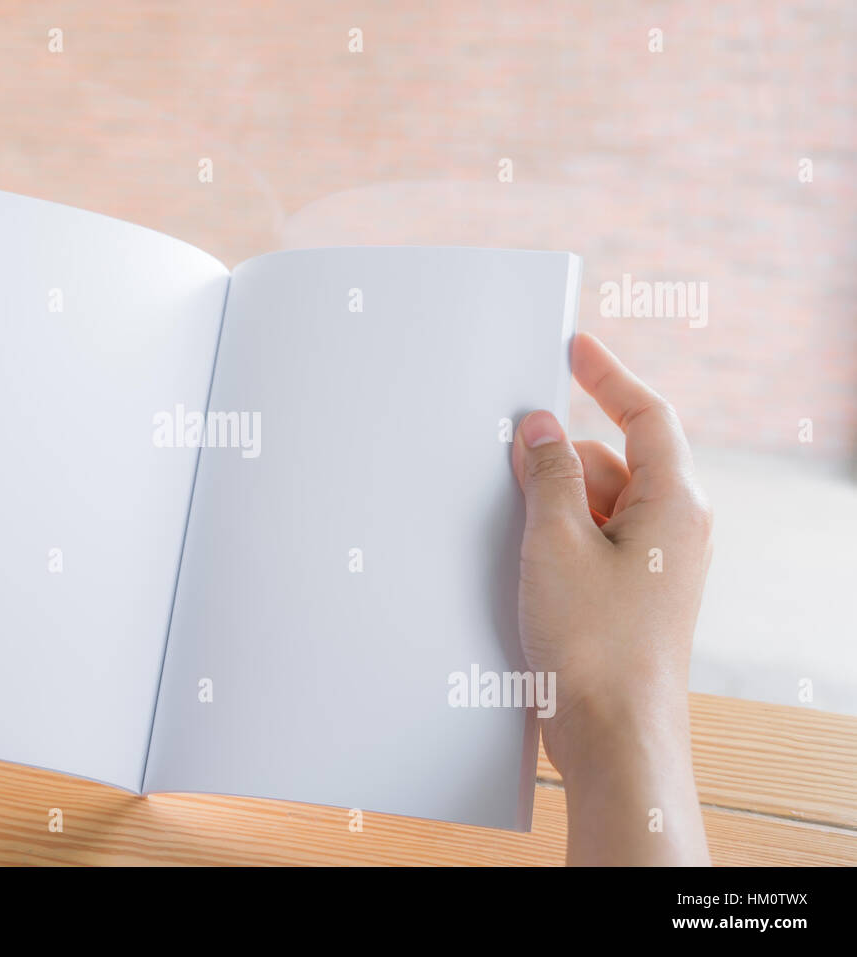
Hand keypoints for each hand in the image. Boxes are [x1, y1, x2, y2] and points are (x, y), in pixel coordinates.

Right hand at [512, 332, 712, 864]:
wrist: (615, 736)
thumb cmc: (593, 642)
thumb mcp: (555, 541)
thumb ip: (549, 474)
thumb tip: (540, 427)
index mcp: (673, 503)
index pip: (647, 414)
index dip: (607, 375)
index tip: (572, 346)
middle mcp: (674, 529)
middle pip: (615, 460)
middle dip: (561, 454)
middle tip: (505, 451)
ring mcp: (655, 565)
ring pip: (599, 504)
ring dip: (554, 501)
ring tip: (507, 519)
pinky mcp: (632, 596)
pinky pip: (594, 543)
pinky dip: (558, 536)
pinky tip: (520, 557)